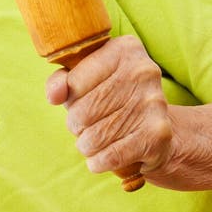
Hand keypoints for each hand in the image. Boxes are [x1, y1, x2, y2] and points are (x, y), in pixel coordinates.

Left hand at [46, 35, 172, 176]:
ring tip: (93, 141)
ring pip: (95, 136)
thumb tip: (54, 95)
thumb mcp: (85, 79)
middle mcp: (144, 71)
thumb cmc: (110, 98)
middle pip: (84, 110)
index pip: (74, 81)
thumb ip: (62, 81)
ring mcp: (154, 103)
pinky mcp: (158, 135)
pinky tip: (99, 158)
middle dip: (75, 125)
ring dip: (86, 145)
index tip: (78, 101)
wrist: (155, 128)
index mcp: (124, 48)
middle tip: (84, 126)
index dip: (69, 99)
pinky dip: (98, 162)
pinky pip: (111, 156)